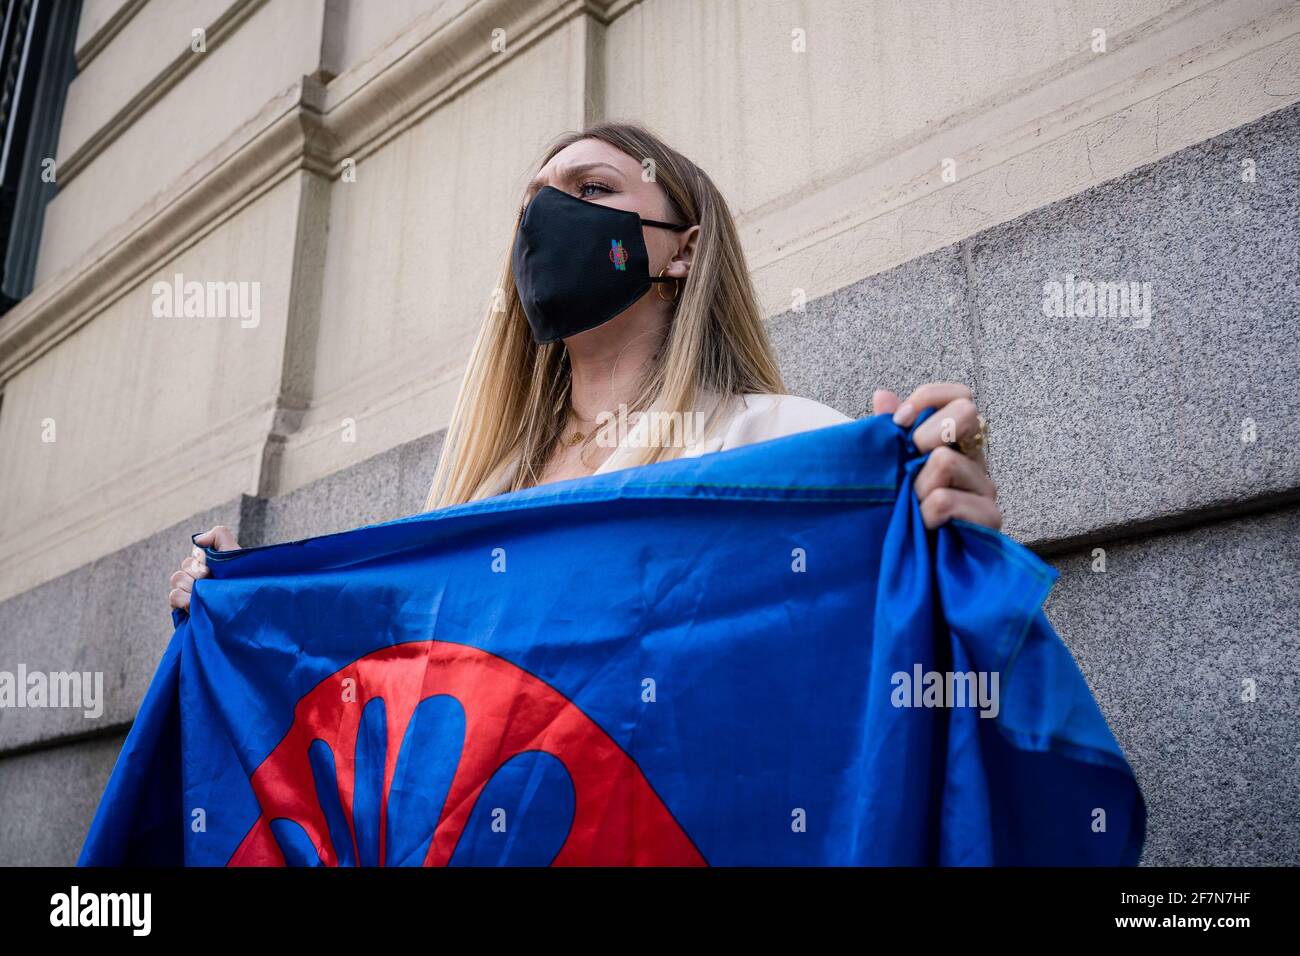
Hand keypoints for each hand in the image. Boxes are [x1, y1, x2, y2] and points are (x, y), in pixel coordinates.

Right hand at [168, 525, 238, 612]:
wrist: (248, 612)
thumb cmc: (244, 583)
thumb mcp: (236, 555)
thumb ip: (219, 536)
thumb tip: (197, 540)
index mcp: (211, 564)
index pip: (196, 552)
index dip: (203, 558)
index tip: (213, 567)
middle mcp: (199, 577)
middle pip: (185, 565)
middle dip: (199, 572)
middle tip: (211, 581)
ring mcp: (190, 593)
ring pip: (177, 578)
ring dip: (191, 585)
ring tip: (204, 594)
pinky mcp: (183, 608)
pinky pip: (173, 596)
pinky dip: (183, 599)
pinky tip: (194, 605)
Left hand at [872, 384, 1000, 530]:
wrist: (917, 564)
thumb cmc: (903, 511)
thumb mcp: (891, 468)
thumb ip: (889, 433)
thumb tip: (883, 396)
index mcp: (955, 442)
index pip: (959, 396)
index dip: (929, 398)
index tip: (899, 422)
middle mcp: (976, 458)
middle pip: (966, 412)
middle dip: (925, 435)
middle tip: (909, 466)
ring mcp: (985, 487)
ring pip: (945, 461)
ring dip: (916, 486)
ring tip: (914, 507)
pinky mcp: (989, 518)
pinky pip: (945, 501)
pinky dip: (923, 513)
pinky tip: (924, 524)